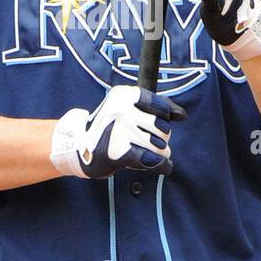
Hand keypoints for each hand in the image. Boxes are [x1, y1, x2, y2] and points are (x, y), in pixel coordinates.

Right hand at [51, 85, 186, 178]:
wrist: (77, 145)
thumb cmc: (108, 126)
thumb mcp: (126, 106)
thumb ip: (156, 106)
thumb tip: (182, 115)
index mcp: (124, 95)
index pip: (162, 108)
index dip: (165, 119)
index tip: (159, 123)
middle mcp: (122, 110)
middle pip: (163, 129)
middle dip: (161, 139)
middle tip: (145, 141)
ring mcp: (120, 130)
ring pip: (159, 146)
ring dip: (159, 153)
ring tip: (146, 153)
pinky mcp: (119, 152)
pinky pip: (152, 160)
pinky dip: (162, 165)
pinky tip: (163, 166)